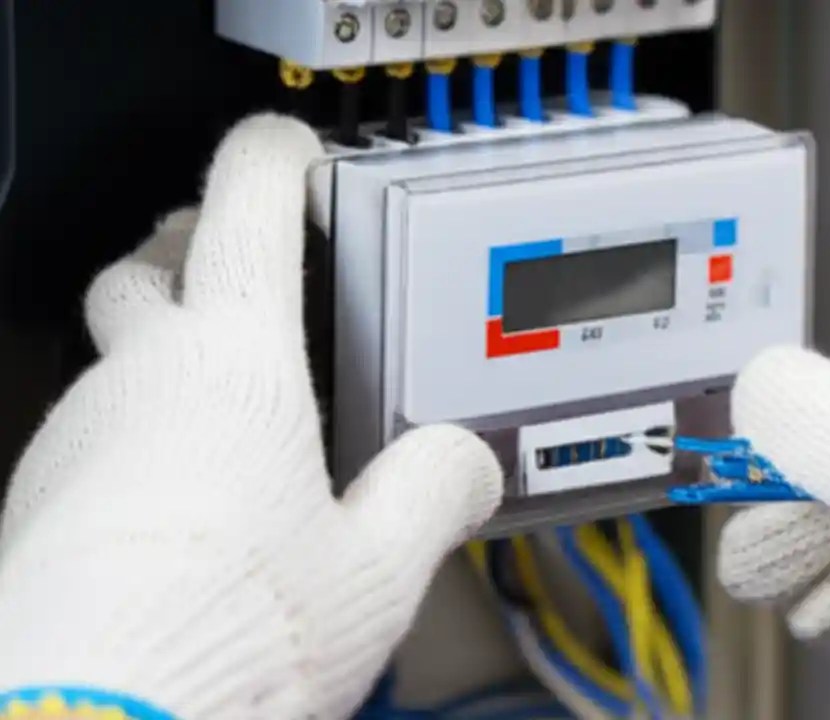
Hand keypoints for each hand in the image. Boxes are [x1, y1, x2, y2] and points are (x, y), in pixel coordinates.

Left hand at [0, 114, 501, 719]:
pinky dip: (135, 439)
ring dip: (161, 356)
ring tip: (230, 413)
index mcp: (233, 366)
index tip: (288, 152)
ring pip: (113, 356)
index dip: (271, 160)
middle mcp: (140, 383)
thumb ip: (434, 493)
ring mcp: (77, 440)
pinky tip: (184, 504)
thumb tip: (466, 464)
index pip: (244, 210)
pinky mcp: (42, 505)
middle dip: (191, 249)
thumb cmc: (236, 635)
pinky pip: (91, 438)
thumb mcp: (377, 567)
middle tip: (242, 272)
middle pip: (148, 266)